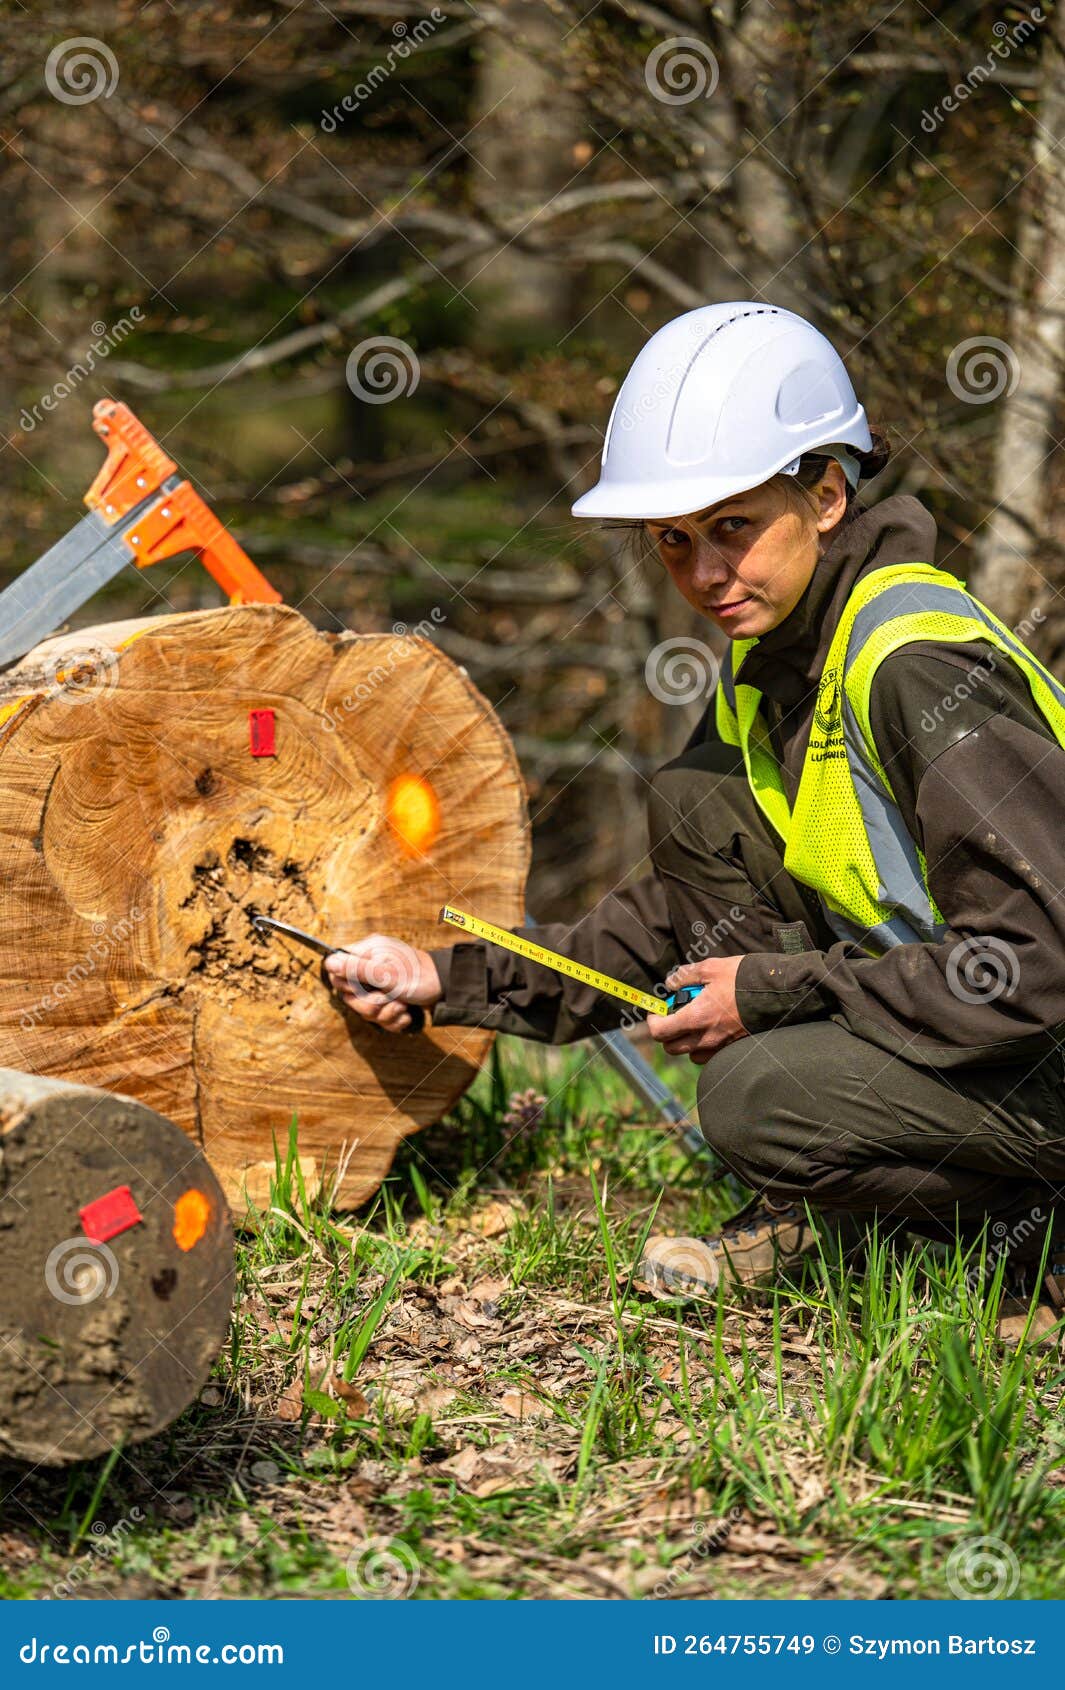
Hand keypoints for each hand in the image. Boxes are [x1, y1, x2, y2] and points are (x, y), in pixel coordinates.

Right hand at [323, 933, 442, 1033]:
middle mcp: (370, 966)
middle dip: (369, 1004)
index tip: (360, 988)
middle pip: (348, 994)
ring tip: (401, 1005)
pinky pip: (379, 1017)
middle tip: (388, 999)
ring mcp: (378, 985)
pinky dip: (393, 1019)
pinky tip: (405, 1014)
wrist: (448, 990)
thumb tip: (329, 962)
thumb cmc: (420, 977)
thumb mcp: (386, 974)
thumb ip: (356, 969)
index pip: (336, 967)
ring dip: (384, 1013)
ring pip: (364, 1009)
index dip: (345, 983)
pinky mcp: (388, 1000)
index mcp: (367, 952)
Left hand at [646, 955, 747, 1064]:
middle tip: (675, 1015)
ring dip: (687, 1041)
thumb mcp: (712, 968)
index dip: (653, 1022)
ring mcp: (721, 1046)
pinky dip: (705, 1046)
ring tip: (696, 1021)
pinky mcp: (734, 1048)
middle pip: (671, 1048)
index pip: (660, 1032)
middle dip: (667, 1032)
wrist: (779, 993)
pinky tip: (713, 1027)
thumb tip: (671, 983)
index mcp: (696, 1018)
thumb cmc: (744, 979)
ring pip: (691, 1054)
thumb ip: (686, 976)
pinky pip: (711, 1056)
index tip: (657, 1011)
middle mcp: (706, 1037)